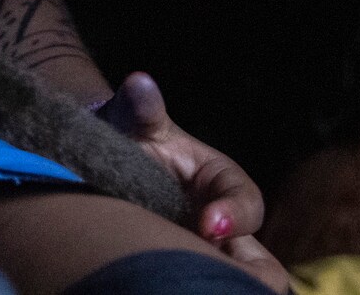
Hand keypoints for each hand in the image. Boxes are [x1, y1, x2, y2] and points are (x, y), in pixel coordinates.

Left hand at [98, 71, 287, 291]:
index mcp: (223, 180)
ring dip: (219, 280)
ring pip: (237, 279)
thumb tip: (139, 83)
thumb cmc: (129, 136)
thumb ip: (142, 108)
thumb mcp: (134, 120)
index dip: (234, 215)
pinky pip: (202, 282)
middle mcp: (224, 222)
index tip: (207, 224)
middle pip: (258, 260)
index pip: (248, 202)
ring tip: (187, 281)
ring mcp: (207, 252)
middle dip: (239, 268)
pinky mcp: (189, 269)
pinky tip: (165, 282)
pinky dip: (192, 284)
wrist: (101, 161)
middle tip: (203, 268)